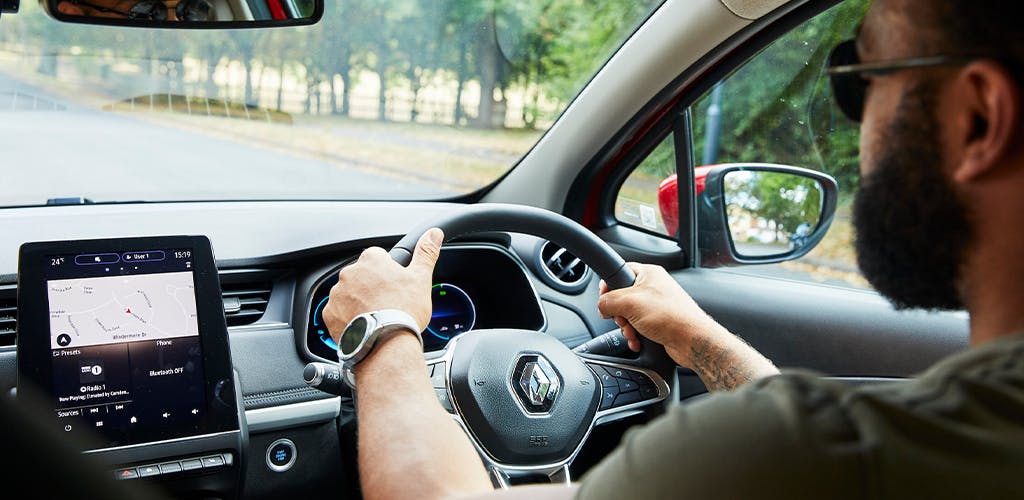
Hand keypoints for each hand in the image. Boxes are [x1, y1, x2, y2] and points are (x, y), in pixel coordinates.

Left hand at [322, 228, 442, 343]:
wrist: (386, 344)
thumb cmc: (404, 310)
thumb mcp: (421, 278)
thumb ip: (426, 253)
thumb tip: (433, 233)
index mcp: (371, 260)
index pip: (378, 257)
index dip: (389, 272)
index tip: (395, 286)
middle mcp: (350, 273)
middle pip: (362, 276)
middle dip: (372, 287)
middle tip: (388, 303)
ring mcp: (337, 294)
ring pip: (349, 293)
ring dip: (358, 301)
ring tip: (376, 317)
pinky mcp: (329, 314)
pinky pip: (337, 312)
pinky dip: (347, 317)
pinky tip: (363, 325)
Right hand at [597, 262, 726, 367]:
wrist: (692, 341)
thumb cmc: (671, 317)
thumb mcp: (630, 303)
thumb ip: (608, 301)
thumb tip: (602, 306)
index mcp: (649, 274)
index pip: (620, 272)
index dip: (608, 286)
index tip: (604, 299)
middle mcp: (654, 287)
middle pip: (622, 297)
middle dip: (619, 314)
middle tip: (623, 319)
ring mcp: (657, 305)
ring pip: (629, 314)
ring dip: (626, 327)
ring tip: (633, 333)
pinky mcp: (659, 321)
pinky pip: (638, 326)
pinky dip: (635, 335)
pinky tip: (638, 341)